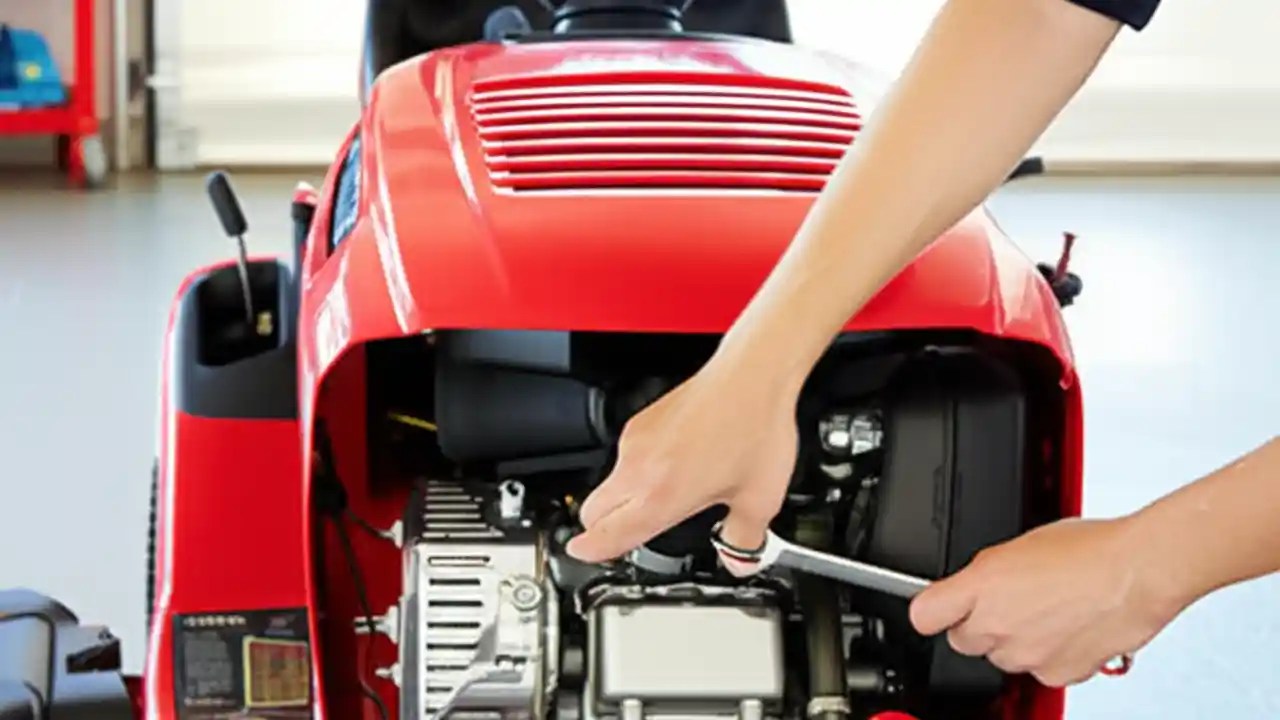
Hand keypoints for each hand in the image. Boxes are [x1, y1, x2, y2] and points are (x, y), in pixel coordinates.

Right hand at [565, 358, 799, 563]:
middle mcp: (638, 468)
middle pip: (592, 511)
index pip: (606, 535)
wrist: (752, 375)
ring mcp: (634, 441)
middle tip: (629, 535)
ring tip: (673, 492)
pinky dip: (640, 468)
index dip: (591, 551)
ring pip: (609, 482)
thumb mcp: (758, 499)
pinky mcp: (639, 422)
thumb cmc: (754, 428)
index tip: (583, 554)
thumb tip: (739, 561)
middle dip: (604, 527)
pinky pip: (626, 456)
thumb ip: (742, 541)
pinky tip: (677, 465)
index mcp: (659, 496)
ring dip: (626, 496)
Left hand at [908, 516, 1188, 686]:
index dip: (932, 609)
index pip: (924, 614)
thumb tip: (976, 584)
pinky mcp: (1056, 674)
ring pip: (1001, 657)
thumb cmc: (1090, 548)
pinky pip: (1039, 670)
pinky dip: (1050, 656)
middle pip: (962, 639)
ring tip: (1048, 611)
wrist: (1139, 570)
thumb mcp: (1021, 545)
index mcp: (982, 584)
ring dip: (1015, 640)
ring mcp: (1026, 654)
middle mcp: (998, 623)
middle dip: (979, 624)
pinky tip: (1067, 628)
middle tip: (1009, 603)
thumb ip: (988, 572)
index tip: (937, 606)